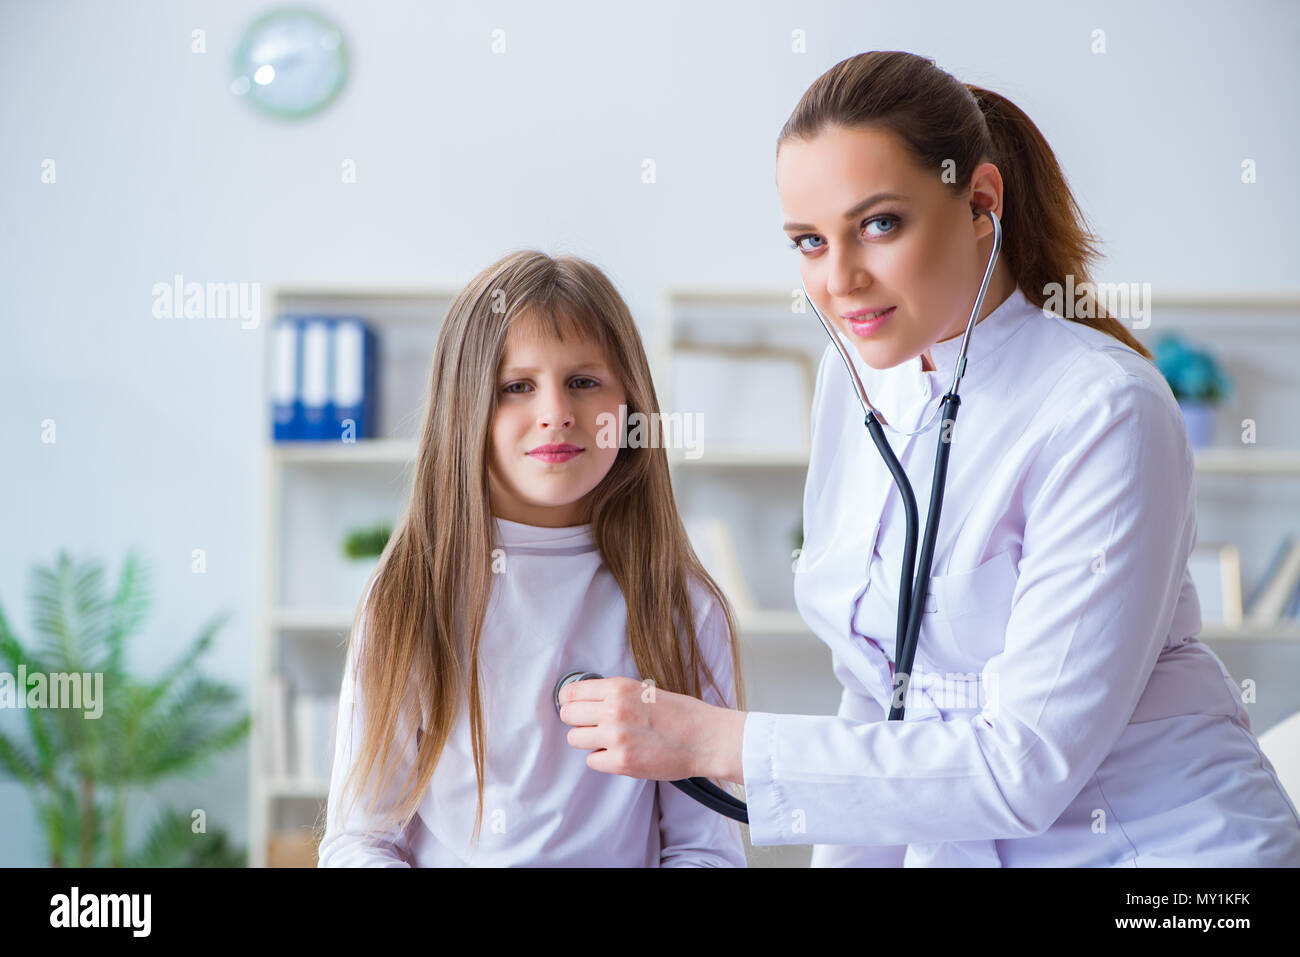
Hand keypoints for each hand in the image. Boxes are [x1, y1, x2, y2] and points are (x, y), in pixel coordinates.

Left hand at [558, 676, 728, 781]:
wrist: (705, 738)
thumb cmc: (681, 714)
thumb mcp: (644, 690)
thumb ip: (614, 694)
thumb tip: (585, 701)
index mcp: (619, 688)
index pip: (571, 692)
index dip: (570, 701)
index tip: (574, 706)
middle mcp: (614, 710)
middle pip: (568, 715)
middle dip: (577, 721)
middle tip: (592, 725)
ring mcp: (616, 737)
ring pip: (574, 739)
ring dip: (588, 741)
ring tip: (609, 740)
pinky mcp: (621, 762)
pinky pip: (592, 760)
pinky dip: (603, 759)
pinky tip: (621, 754)